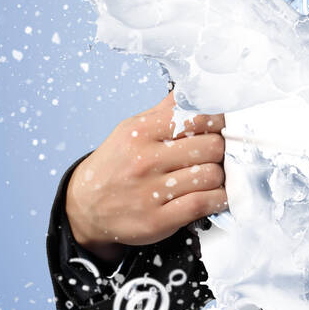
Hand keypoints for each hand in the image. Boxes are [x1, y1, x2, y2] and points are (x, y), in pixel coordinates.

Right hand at [65, 91, 228, 258]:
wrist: (85, 207)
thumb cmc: (116, 165)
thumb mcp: (132, 130)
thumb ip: (165, 111)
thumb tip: (196, 89)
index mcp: (140, 133)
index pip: (197, 118)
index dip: (219, 122)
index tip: (223, 127)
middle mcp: (144, 161)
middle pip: (211, 147)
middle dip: (221, 150)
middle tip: (217, 155)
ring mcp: (150, 192)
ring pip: (212, 176)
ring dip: (220, 177)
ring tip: (212, 176)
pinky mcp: (158, 220)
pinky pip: (204, 204)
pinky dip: (218, 200)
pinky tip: (215, 195)